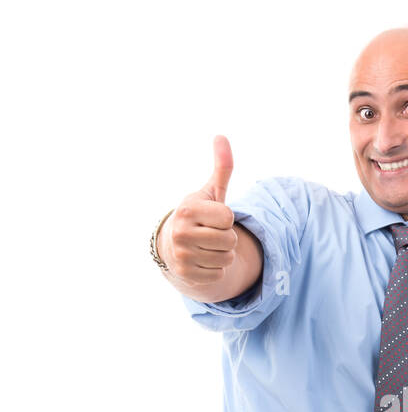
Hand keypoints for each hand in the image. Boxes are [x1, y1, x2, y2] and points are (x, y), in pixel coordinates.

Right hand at [160, 135, 237, 288]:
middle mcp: (181, 233)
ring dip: (222, 254)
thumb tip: (221, 136)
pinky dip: (215, 269)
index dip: (226, 218)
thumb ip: (222, 168)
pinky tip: (202, 261)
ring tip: (207, 247)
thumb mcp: (211, 192)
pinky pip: (219, 274)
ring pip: (227, 259)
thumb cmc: (199, 215)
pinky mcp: (186, 274)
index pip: (228, 218)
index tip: (212, 217)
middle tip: (210, 234)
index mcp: (187, 210)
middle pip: (229, 240)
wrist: (173, 245)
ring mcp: (182, 255)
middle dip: (226, 238)